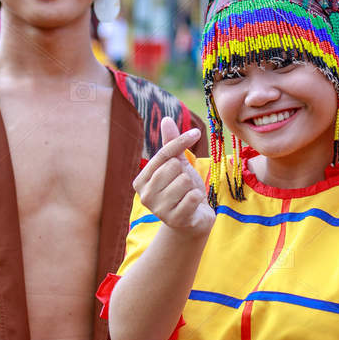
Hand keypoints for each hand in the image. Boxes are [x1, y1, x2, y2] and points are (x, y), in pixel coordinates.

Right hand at [134, 116, 212, 235]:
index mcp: (141, 181)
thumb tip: (166, 119)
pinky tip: (193, 205)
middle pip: (174, 167)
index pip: (162, 155)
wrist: (193, 220)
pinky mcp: (174, 220)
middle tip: (184, 186)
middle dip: (185, 173)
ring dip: (192, 186)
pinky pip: (193, 196)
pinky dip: (198, 198)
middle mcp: (145, 196)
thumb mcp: (177, 165)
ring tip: (187, 196)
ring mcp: (158, 210)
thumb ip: (171, 145)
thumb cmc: (182, 190)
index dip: (181, 142)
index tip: (196, 132)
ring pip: (184, 180)